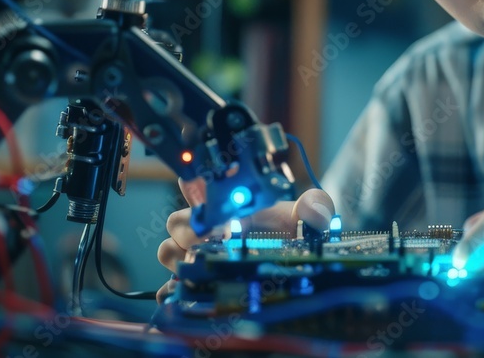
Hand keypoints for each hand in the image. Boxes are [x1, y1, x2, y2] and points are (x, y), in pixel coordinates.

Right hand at [156, 177, 333, 302]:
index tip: (201, 200)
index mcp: (230, 207)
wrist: (300, 263)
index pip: (195, 189)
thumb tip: (311, 208)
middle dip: (188, 231)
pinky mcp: (199, 282)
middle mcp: (210, 229)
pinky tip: (181, 294)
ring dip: (178, 257)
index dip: (191, 190)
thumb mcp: (311, 217)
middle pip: (175, 223)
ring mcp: (202, 255)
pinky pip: (169, 286)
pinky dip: (169, 290)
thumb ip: (316, 205)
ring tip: (203, 265)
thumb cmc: (299, 234)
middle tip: (214, 241)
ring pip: (167, 250)